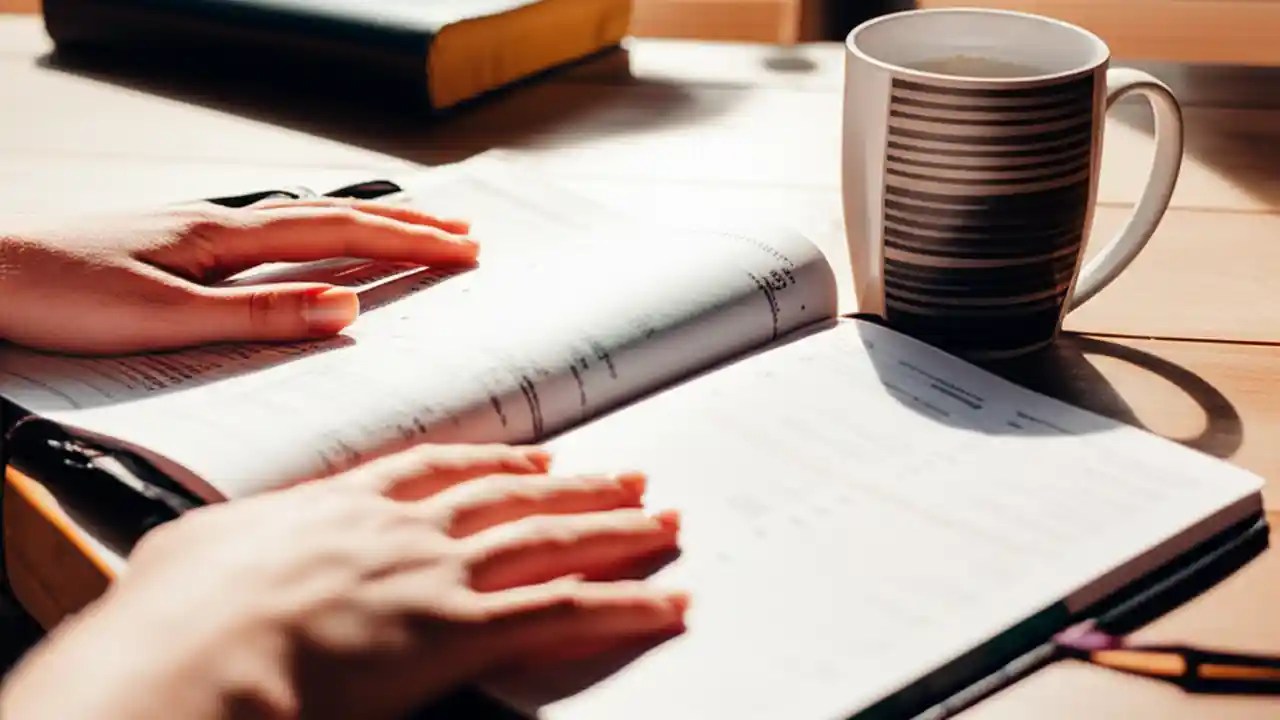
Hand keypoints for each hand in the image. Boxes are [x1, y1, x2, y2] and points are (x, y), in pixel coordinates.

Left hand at [0, 198, 477, 353]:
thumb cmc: (58, 295)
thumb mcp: (165, 319)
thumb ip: (259, 316)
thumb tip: (346, 309)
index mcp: (226, 238)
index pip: (341, 236)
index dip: (408, 244)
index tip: (464, 251)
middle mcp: (220, 224)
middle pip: (335, 216)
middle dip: (407, 226)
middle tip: (464, 234)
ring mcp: (199, 230)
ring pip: (305, 218)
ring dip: (369, 223)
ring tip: (413, 227)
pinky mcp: (178, 244)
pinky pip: (273, 231)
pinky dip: (320, 232)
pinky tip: (316, 239)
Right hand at [0, 444, 685, 719]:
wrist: (188, 660)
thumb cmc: (170, 621)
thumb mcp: (188, 556)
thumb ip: (230, 545)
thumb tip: (215, 551)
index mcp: (337, 507)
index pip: (433, 471)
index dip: (490, 465)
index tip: (529, 461)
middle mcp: (400, 530)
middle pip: (509, 497)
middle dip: (573, 488)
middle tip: (625, 479)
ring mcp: (436, 575)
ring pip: (549, 542)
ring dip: (614, 530)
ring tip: (662, 519)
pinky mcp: (459, 632)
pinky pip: (564, 612)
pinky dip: (625, 604)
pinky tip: (665, 601)